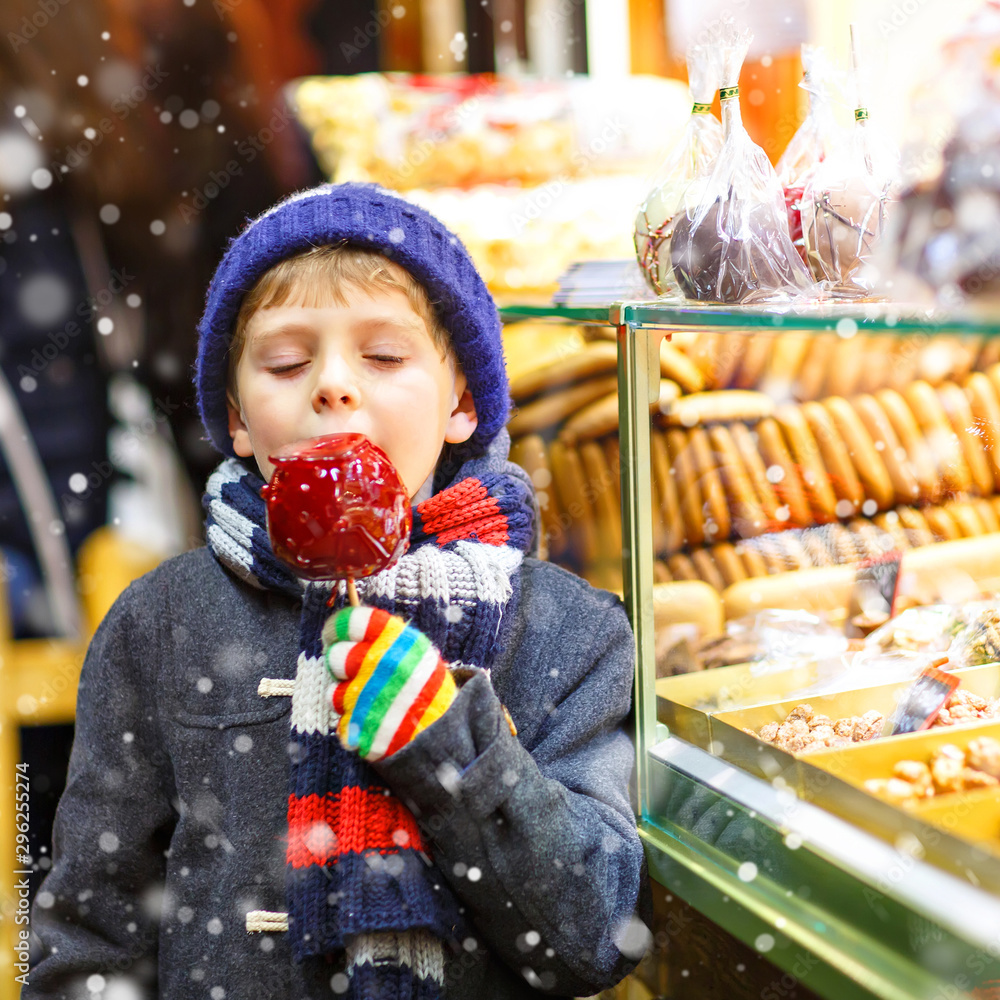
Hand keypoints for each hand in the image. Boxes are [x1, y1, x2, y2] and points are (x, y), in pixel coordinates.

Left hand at [322, 607, 456, 760]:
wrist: (446, 734)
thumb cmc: (429, 689)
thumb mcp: (418, 652)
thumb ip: (386, 638)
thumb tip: (350, 625)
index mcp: (394, 640)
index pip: (349, 622)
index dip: (336, 628)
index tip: (333, 634)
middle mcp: (378, 663)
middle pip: (335, 656)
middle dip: (341, 665)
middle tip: (354, 672)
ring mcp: (366, 696)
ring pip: (334, 692)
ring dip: (348, 697)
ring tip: (374, 702)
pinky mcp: (358, 726)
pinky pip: (342, 721)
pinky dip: (355, 723)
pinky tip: (376, 722)